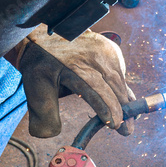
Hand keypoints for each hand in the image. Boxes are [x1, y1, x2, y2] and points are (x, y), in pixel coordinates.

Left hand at [16, 25, 134, 137]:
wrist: (46, 31)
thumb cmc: (41, 61)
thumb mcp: (35, 87)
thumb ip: (43, 113)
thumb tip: (48, 135)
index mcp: (74, 67)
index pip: (95, 90)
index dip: (107, 108)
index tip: (115, 124)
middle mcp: (92, 57)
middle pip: (114, 86)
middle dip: (123, 110)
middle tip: (127, 131)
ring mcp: (104, 50)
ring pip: (120, 80)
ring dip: (125, 100)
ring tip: (130, 119)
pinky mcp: (110, 48)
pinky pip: (120, 72)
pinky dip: (122, 87)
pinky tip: (121, 99)